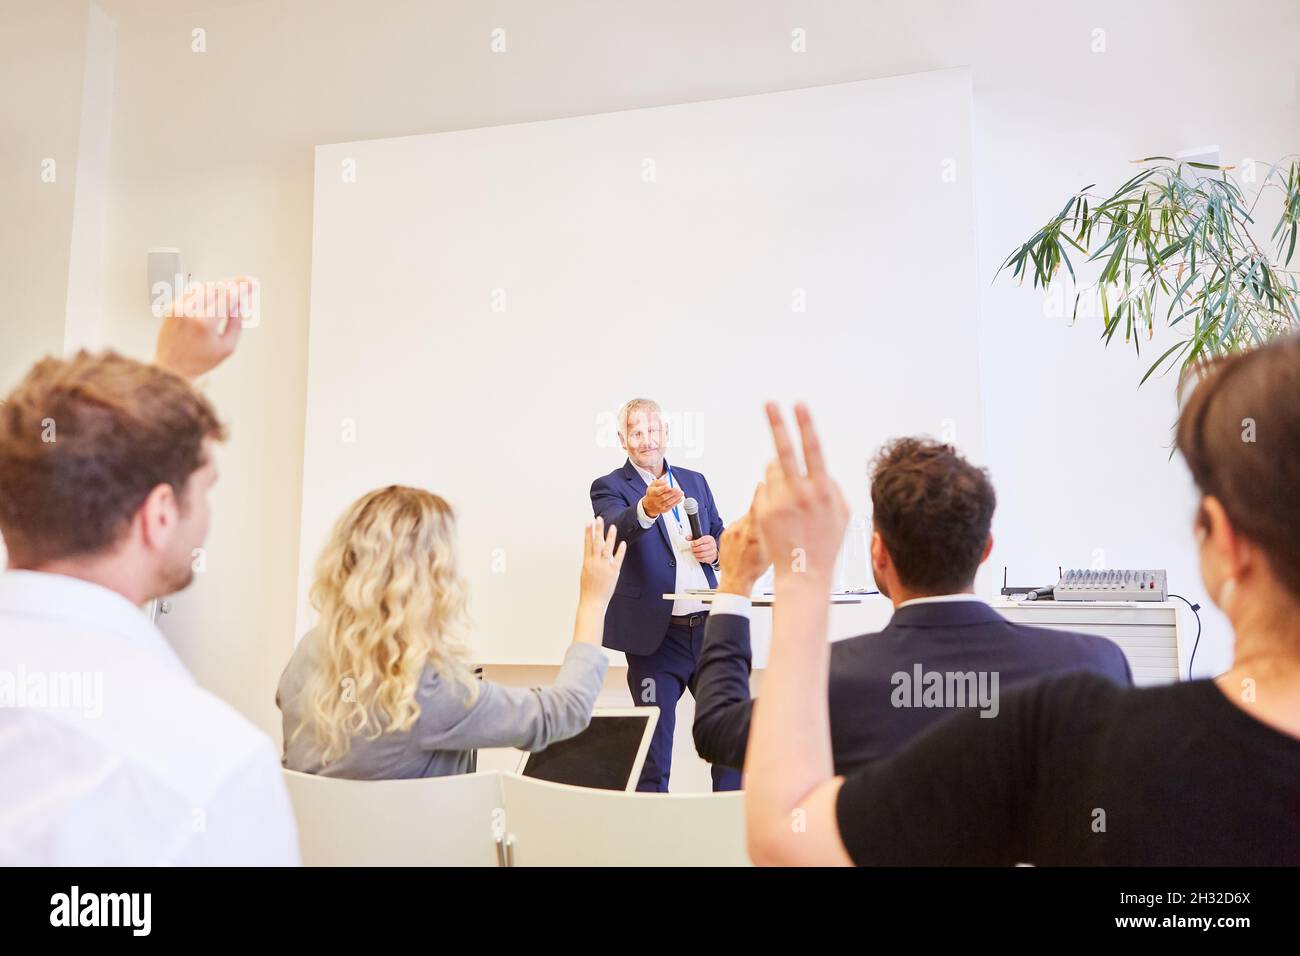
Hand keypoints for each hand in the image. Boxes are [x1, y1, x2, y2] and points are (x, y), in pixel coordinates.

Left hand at [154, 276, 254, 379]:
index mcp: (205, 324)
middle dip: (233, 283)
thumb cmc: (199, 361)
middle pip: (216, 287)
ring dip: (220, 287)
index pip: (228, 297)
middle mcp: (189, 312)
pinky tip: (212, 298)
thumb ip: (236, 324)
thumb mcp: (227, 348)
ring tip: (229, 293)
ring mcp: (178, 308)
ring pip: (204, 287)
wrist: (171, 368)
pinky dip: (205, 292)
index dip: (243, 287)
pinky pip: (192, 292)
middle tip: (245, 282)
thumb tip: (240, 304)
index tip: (253, 283)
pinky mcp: (171, 306)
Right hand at [578, 516, 627, 608]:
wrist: (592, 601)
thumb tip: (592, 551)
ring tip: (612, 527)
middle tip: (599, 519)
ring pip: (607, 549)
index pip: (587, 544)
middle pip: (596, 543)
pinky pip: (617, 559)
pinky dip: (620, 551)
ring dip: (609, 537)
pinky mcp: (613, 572)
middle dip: (597, 530)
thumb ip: (590, 561)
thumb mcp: (585, 573)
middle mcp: (595, 563)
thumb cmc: (588, 588)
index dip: (588, 533)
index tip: (588, 522)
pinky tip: (622, 543)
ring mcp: (604, 567)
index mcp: (587, 562)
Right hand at [642, 476, 683, 518]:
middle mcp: (655, 500)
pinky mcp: (664, 510)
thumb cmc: (652, 493)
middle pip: (664, 497)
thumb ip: (659, 482)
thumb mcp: (653, 485)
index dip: (663, 489)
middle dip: (672, 493)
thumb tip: (666, 482)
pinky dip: (676, 502)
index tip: (669, 486)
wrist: (649, 505)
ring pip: (668, 502)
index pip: (657, 492)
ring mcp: (659, 506)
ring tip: (681, 493)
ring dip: (676, 498)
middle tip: (678, 489)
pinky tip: (680, 498)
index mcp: (652, 493)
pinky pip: (671, 506)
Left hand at [686, 533, 718, 565]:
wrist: (712, 549)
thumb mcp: (699, 538)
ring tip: (694, 553)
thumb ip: (692, 537)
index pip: (702, 540)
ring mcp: (713, 552)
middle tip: (692, 549)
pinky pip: (703, 559)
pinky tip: (697, 556)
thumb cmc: (705, 543)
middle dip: (694, 549)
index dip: (695, 542)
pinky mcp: (711, 558)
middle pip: (701, 548)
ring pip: (702, 554)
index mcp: (709, 539)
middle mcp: (712, 545)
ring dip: (695, 554)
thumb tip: (687, 538)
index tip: (692, 544)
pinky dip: (698, 558)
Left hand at [717, 486, 770, 594]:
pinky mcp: (725, 534)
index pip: (758, 507)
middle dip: (760, 514)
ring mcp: (732, 531)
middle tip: (765, 522)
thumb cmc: (754, 569)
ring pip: (745, 520)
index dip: (760, 494)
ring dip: (751, 524)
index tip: (762, 485)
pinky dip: (742, 530)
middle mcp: (741, 530)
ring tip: (753, 540)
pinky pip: (736, 526)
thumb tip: (779, 520)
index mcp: (754, 533)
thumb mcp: (771, 551)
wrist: (735, 580)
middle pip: (753, 513)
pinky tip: (745, 542)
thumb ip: (774, 534)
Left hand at [753, 402, 848, 585]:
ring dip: (778, 473)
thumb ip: (833, 488)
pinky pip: (764, 490)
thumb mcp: (842, 514)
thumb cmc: (826, 545)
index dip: (805, 425)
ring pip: (772, 471)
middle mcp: (802, 492)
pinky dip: (770, 493)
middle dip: (777, 423)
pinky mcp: (766, 512)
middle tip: (770, 404)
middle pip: (785, 449)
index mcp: (824, 489)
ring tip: (789, 496)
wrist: (805, 574)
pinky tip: (780, 512)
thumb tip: (820, 470)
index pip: (813, 448)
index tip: (798, 406)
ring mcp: (782, 501)